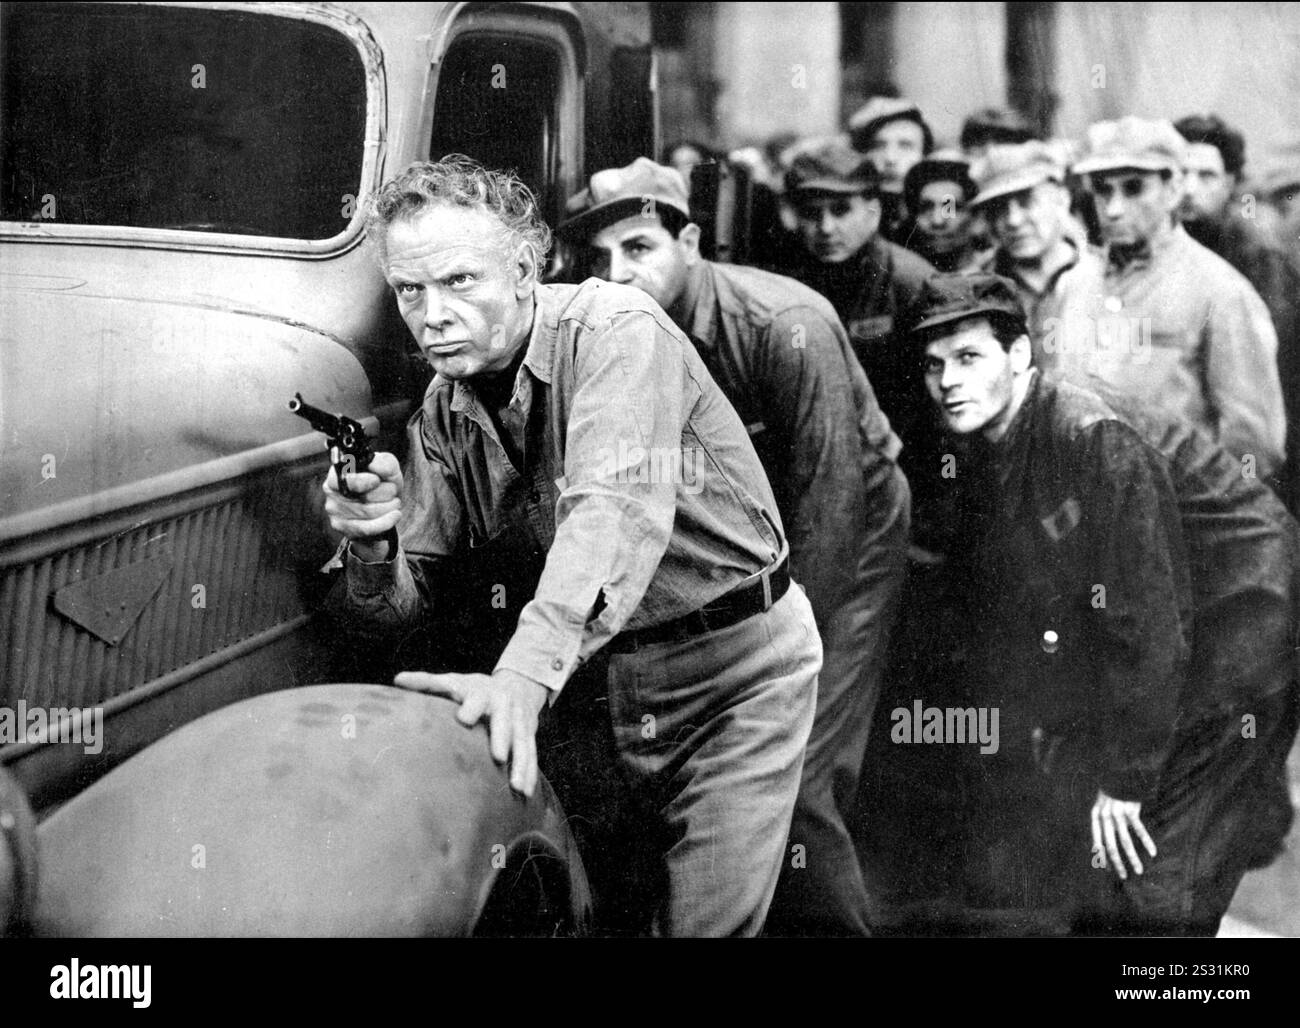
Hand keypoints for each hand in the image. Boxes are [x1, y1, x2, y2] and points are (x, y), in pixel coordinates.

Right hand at [323, 450, 402, 559]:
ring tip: (394, 502)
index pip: (346, 478)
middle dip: (386, 493)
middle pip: (363, 495)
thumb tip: (374, 465)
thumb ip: (385, 463)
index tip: (377, 480)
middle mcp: (332, 490)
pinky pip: (367, 528)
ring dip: (390, 506)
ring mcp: (335, 510)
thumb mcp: (388, 470)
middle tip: (391, 492)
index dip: (364, 481)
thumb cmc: (382, 486)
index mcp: (339, 471)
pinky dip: (386, 521)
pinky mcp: (342, 527)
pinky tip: (395, 515)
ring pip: (368, 512)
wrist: (382, 510)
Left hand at [392, 669, 548, 796]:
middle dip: (502, 737)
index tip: (464, 718)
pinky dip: (530, 772)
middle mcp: (505, 705)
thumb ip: (427, 682)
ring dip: (521, 764)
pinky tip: (526, 793)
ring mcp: (520, 721)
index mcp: (482, 692)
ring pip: (523, 742)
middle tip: (498, 756)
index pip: (477, 697)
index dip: (471, 706)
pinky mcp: (530, 736)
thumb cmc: (475, 689)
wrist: (518, 686)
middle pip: (505, 721)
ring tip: (516, 786)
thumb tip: (398, 679)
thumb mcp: (454, 681)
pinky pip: (532, 754)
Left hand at [1090, 789, 1156, 879]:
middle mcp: (1105, 816)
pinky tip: (1152, 852)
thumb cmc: (1112, 791)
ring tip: (1139, 870)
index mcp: (1095, 816)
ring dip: (1132, 858)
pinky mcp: (1131, 810)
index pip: (1097, 841)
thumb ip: (1103, 821)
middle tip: (1124, 876)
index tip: (1108, 869)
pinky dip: (1146, 842)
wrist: (1120, 772)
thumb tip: (1103, 842)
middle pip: (1110, 845)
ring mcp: (1117, 813)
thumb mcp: (1101, 804)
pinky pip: (1139, 830)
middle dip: (1117, 863)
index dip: (1102, 856)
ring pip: (1125, 841)